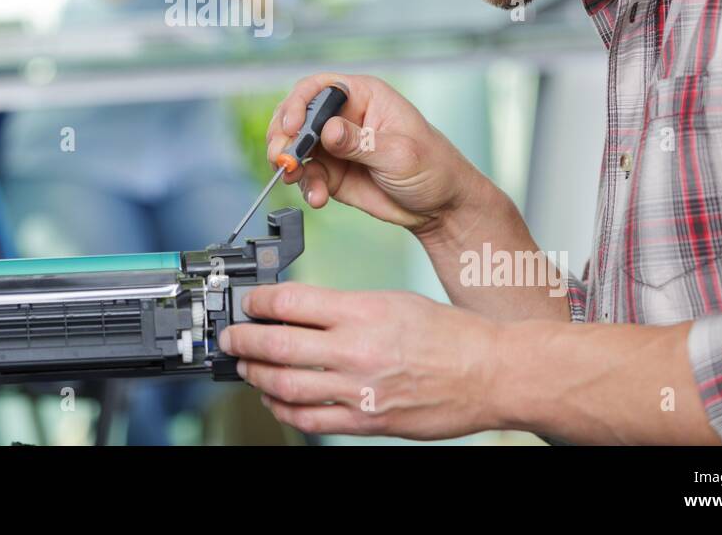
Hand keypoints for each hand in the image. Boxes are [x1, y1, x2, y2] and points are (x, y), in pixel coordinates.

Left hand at [219, 282, 502, 438]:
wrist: (490, 373)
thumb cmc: (449, 334)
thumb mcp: (393, 301)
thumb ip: (345, 307)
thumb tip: (301, 310)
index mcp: (362, 310)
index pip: (291, 302)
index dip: (259, 301)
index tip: (249, 301)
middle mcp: (355, 348)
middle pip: (277, 343)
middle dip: (243, 339)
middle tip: (230, 337)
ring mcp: (359, 388)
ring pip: (286, 383)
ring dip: (256, 374)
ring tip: (245, 366)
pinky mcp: (367, 420)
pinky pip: (311, 418)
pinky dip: (284, 409)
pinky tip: (274, 399)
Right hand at [266, 72, 488, 235]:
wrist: (441, 206)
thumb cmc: (433, 167)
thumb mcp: (399, 153)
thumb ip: (360, 143)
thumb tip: (328, 131)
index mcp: (364, 96)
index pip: (320, 87)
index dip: (299, 103)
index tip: (292, 126)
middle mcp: (345, 116)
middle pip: (299, 115)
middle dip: (284, 134)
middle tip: (282, 156)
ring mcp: (336, 145)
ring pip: (297, 146)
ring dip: (289, 162)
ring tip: (293, 177)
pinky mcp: (333, 172)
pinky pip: (308, 175)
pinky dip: (306, 186)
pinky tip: (317, 198)